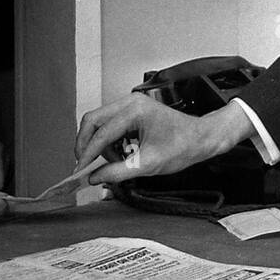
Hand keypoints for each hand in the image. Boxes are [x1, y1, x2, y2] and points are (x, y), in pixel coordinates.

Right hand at [74, 94, 250, 185]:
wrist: (201, 138)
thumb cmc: (182, 146)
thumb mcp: (148, 165)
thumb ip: (117, 172)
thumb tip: (94, 178)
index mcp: (134, 110)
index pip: (101, 134)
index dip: (87, 155)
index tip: (79, 172)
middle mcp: (129, 102)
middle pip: (92, 121)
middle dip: (86, 145)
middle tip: (84, 167)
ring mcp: (130, 104)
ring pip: (99, 123)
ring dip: (100, 145)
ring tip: (117, 162)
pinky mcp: (132, 111)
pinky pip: (110, 125)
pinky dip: (109, 141)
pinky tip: (123, 154)